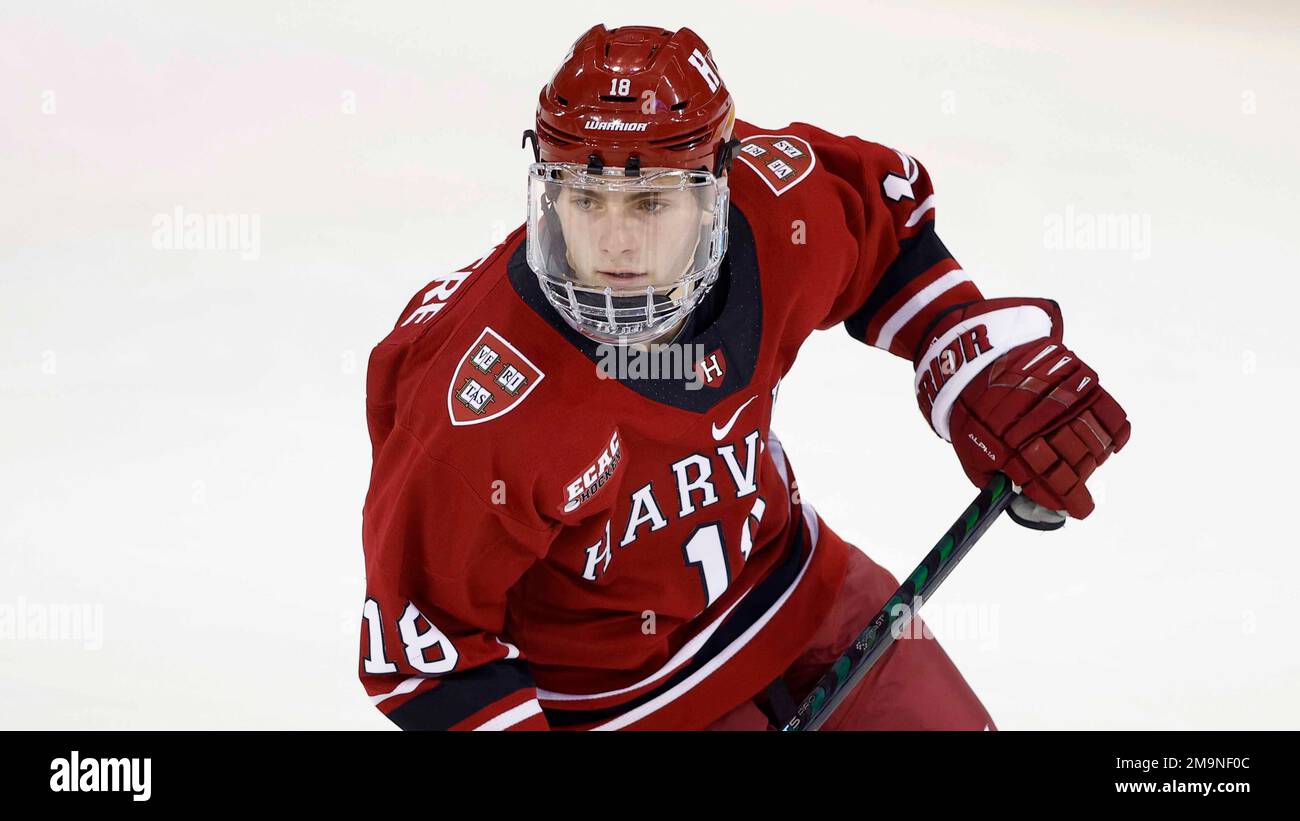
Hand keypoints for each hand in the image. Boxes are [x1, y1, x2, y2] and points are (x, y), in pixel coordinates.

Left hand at [949, 334, 1130, 524]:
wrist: (977, 365)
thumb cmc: (975, 417)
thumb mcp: (974, 458)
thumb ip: (1000, 484)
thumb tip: (1026, 504)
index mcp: (1018, 450)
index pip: (1059, 486)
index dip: (1075, 502)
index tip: (1080, 508)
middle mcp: (1046, 426)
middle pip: (1082, 465)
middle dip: (1079, 477)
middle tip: (1070, 476)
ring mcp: (1067, 401)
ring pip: (1099, 442)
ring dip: (1094, 455)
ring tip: (1079, 454)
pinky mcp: (1082, 382)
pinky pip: (1112, 414)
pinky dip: (1114, 432)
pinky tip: (1105, 439)